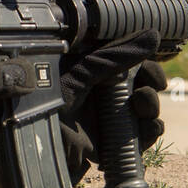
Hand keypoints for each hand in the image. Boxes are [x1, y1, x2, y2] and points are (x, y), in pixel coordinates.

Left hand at [58, 30, 167, 182]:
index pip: (133, 66)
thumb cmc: (47, 108)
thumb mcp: (80, 77)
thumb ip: (113, 57)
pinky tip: (145, 130)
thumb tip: (152, 36)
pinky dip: (149, 134)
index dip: (148, 69)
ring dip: (151, 110)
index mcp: (97, 74)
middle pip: (144, 88)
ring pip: (147, 113)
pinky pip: (142, 137)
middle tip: (143, 95)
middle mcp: (106, 95)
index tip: (154, 75)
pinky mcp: (114, 144)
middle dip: (151, 90)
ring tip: (140, 109)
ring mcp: (111, 120)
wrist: (33, 151)